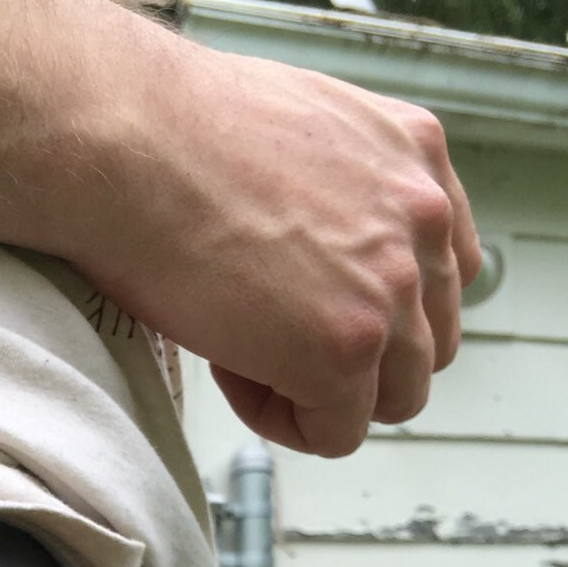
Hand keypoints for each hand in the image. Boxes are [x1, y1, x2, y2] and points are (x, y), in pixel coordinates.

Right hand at [65, 29, 481, 457]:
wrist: (125, 147)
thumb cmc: (166, 135)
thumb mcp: (288, 134)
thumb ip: (334, 190)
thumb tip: (310, 250)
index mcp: (415, 154)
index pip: (442, 272)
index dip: (370, 307)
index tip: (298, 302)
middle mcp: (423, 219)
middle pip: (426, 345)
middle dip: (354, 361)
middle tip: (266, 334)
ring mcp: (392, 289)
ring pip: (392, 398)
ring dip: (322, 395)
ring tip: (243, 353)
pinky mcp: (344, 351)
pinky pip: (336, 432)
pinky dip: (282, 419)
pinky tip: (228, 368)